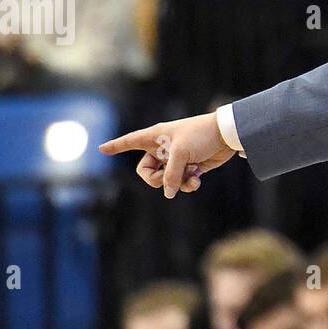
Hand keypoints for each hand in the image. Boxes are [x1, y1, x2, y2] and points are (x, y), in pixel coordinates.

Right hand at [99, 112, 235, 198]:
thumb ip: (171, 175)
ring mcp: (176, 159)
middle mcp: (163, 148)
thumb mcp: (181, 154)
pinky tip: (198, 179)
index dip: (115, 146)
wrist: (226, 135)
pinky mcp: (190, 167)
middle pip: (146, 171)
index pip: (129, 141)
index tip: (101, 148)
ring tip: (190, 174)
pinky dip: (188, 183)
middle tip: (167, 178)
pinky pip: (182, 182)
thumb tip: (168, 194)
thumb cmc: (200, 135)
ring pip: (166, 180)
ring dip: (177, 182)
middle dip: (156, 179)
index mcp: (155, 137)